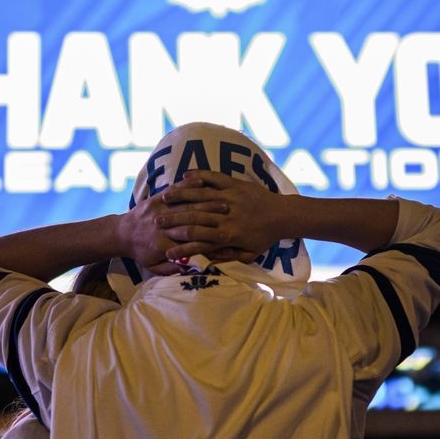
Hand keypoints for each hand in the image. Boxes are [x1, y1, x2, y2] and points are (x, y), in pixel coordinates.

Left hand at [116, 183, 229, 272]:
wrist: (121, 233)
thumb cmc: (140, 252)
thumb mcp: (152, 266)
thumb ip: (170, 269)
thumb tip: (188, 269)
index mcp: (163, 244)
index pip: (190, 241)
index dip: (209, 238)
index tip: (227, 237)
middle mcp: (163, 226)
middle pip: (191, 221)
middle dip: (212, 217)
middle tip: (231, 214)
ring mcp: (159, 210)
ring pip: (185, 205)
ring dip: (206, 202)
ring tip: (223, 201)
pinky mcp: (156, 199)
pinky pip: (173, 190)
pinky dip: (187, 185)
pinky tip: (202, 182)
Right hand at [155, 170, 286, 262]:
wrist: (284, 215)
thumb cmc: (265, 237)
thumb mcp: (249, 254)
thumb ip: (228, 257)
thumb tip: (208, 262)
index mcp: (229, 235)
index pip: (200, 243)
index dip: (182, 248)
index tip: (166, 251)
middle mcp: (226, 217)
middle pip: (194, 219)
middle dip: (173, 222)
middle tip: (155, 224)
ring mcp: (230, 198)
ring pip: (200, 197)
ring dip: (180, 198)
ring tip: (163, 200)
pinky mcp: (234, 184)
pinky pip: (214, 178)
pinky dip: (199, 176)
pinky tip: (185, 177)